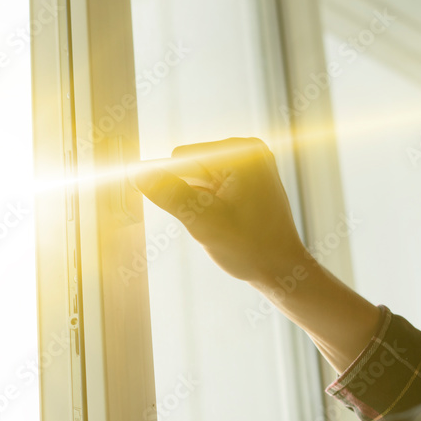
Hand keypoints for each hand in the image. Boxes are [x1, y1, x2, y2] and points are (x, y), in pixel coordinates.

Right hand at [132, 137, 310, 285]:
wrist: (281, 270)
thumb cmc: (251, 248)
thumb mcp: (202, 222)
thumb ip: (169, 194)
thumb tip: (138, 173)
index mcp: (241, 152)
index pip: (182, 157)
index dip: (175, 186)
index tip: (186, 212)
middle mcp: (248, 150)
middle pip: (190, 165)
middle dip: (190, 195)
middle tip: (213, 222)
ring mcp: (249, 163)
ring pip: (198, 177)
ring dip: (198, 202)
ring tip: (222, 224)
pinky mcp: (248, 178)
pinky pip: (211, 184)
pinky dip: (208, 204)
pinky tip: (225, 222)